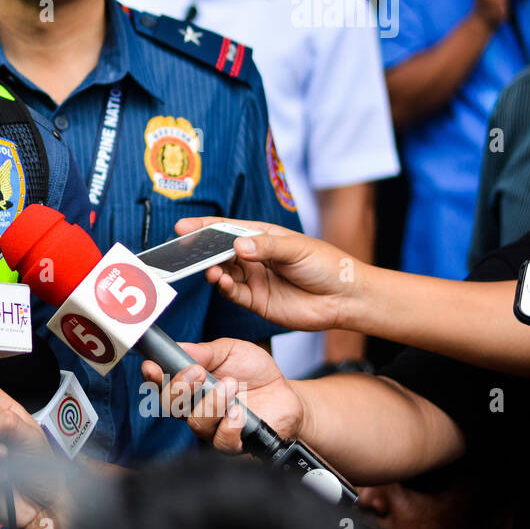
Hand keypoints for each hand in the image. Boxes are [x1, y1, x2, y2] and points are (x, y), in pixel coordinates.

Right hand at [140, 338, 303, 452]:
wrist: (285, 393)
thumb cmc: (255, 372)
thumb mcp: (231, 350)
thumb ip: (205, 351)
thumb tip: (179, 347)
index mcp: (190, 384)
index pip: (161, 384)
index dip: (152, 377)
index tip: (152, 367)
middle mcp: (195, 407)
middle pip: (169, 406)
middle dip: (179, 387)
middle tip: (197, 372)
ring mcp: (212, 427)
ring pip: (195, 422)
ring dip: (212, 402)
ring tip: (232, 385)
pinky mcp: (233, 443)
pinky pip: (221, 441)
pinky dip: (230, 425)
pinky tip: (240, 411)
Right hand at [174, 217, 355, 332]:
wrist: (346, 299)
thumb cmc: (327, 265)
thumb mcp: (297, 249)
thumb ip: (266, 247)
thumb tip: (238, 245)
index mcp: (263, 237)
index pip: (228, 229)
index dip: (205, 227)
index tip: (183, 227)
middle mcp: (254, 257)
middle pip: (220, 252)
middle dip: (201, 250)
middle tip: (184, 250)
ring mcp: (253, 279)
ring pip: (223, 273)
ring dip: (213, 270)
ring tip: (210, 270)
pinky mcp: (256, 301)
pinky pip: (233, 293)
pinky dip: (224, 288)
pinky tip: (222, 282)